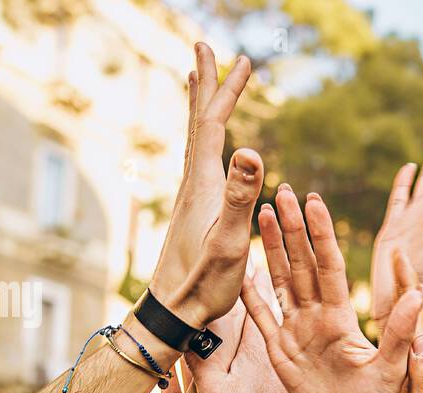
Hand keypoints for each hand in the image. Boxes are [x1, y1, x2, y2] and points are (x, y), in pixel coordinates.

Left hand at [149, 43, 264, 330]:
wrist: (172, 315)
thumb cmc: (202, 285)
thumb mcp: (228, 241)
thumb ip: (240, 197)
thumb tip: (250, 149)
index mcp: (203, 186)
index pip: (213, 125)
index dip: (224, 90)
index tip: (236, 57)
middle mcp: (192, 186)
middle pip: (200, 125)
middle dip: (207, 86)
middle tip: (206, 49)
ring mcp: (191, 201)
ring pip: (198, 143)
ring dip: (204, 111)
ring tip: (203, 88)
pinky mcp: (194, 216)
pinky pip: (202, 164)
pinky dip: (207, 143)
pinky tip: (211, 152)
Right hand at [244, 186, 422, 392]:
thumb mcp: (393, 368)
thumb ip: (402, 333)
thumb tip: (417, 295)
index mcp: (341, 316)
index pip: (330, 266)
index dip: (321, 234)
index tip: (314, 202)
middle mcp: (317, 317)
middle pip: (301, 264)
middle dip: (292, 229)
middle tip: (283, 192)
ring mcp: (296, 331)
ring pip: (281, 281)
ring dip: (272, 249)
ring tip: (263, 214)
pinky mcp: (279, 351)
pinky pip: (261, 317)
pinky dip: (251, 294)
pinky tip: (243, 270)